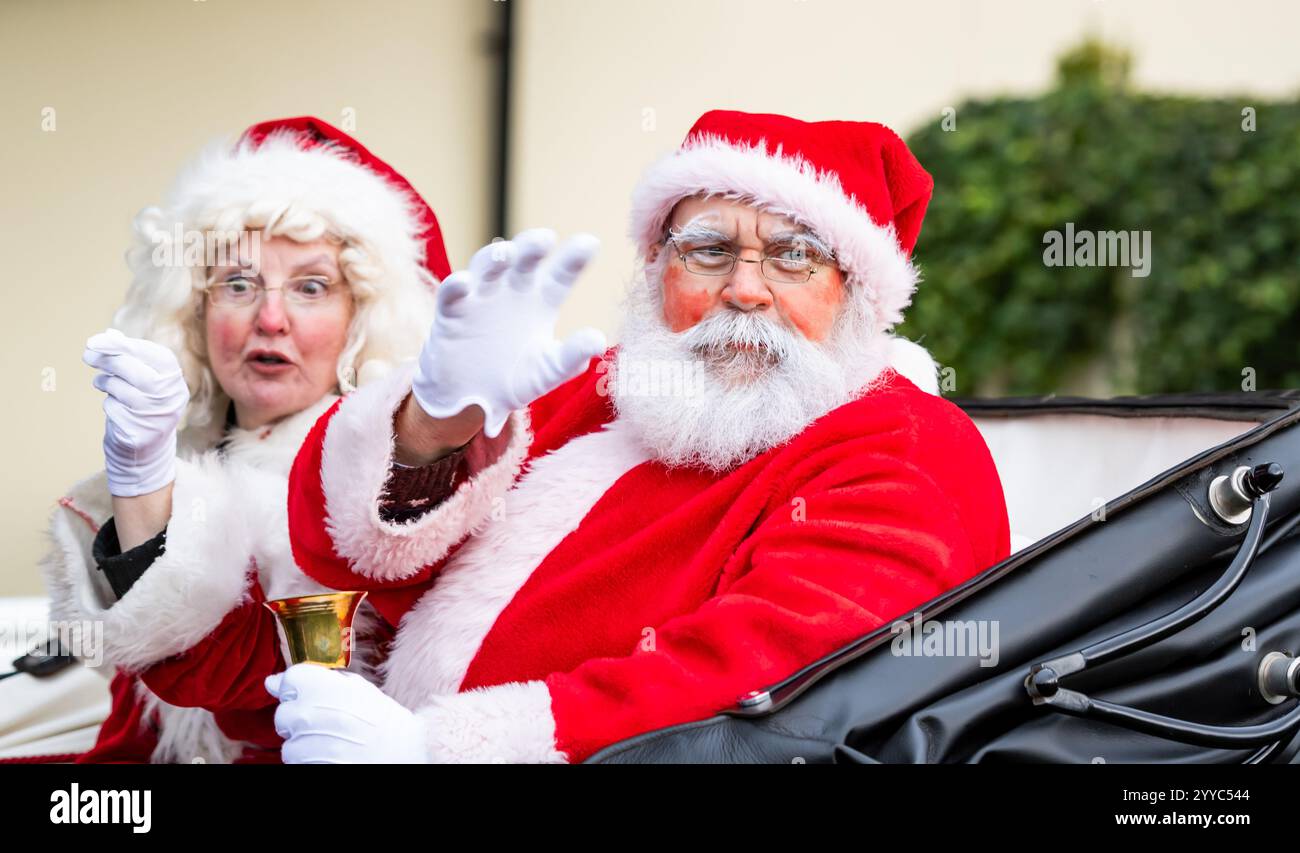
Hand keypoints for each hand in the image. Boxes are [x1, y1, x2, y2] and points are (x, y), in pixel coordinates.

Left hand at [82, 328, 188, 496]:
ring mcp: (157, 416)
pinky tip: (114, 407)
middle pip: (134, 369)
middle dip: (108, 360)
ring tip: (103, 383)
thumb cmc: (142, 406)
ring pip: (120, 388)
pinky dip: (109, 404)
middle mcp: (171, 398)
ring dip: (105, 382)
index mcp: (176, 380)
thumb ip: (130, 356)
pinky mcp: (140, 433)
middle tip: (88, 355)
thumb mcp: (143, 379)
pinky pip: (113, 408)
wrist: (146, 450)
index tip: (97, 340)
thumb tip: (109, 334)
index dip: (125, 345)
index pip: (155, 354)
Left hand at [265, 663, 428, 763]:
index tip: (311, 696)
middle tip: (328, 724)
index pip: (289, 679)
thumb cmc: (386, 722)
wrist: (409, 754)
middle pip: (283, 715)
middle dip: (299, 720)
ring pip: (289, 746)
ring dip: (305, 745)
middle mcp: (313, 714)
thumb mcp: (359, 690)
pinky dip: (312, 761)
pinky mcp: (313, 766)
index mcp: (327, 687)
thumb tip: (272, 682)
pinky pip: (299, 764)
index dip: (298, 689)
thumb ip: (316, 681)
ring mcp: (311, 745)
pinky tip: (334, 757)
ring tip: (335, 744)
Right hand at [411, 228, 606, 437]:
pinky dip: (456, 285)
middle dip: (532, 247)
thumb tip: (598, 340)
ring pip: (487, 267)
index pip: (561, 274)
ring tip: (507, 253)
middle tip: (545, 238)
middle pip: (524, 260)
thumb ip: (572, 356)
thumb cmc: (515, 379)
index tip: (590, 243)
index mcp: (542, 301)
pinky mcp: (451, 312)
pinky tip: (464, 283)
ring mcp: (481, 298)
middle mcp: (513, 291)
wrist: (472, 402)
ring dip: (494, 257)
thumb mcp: (548, 371)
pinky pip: (451, 293)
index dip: (573, 258)